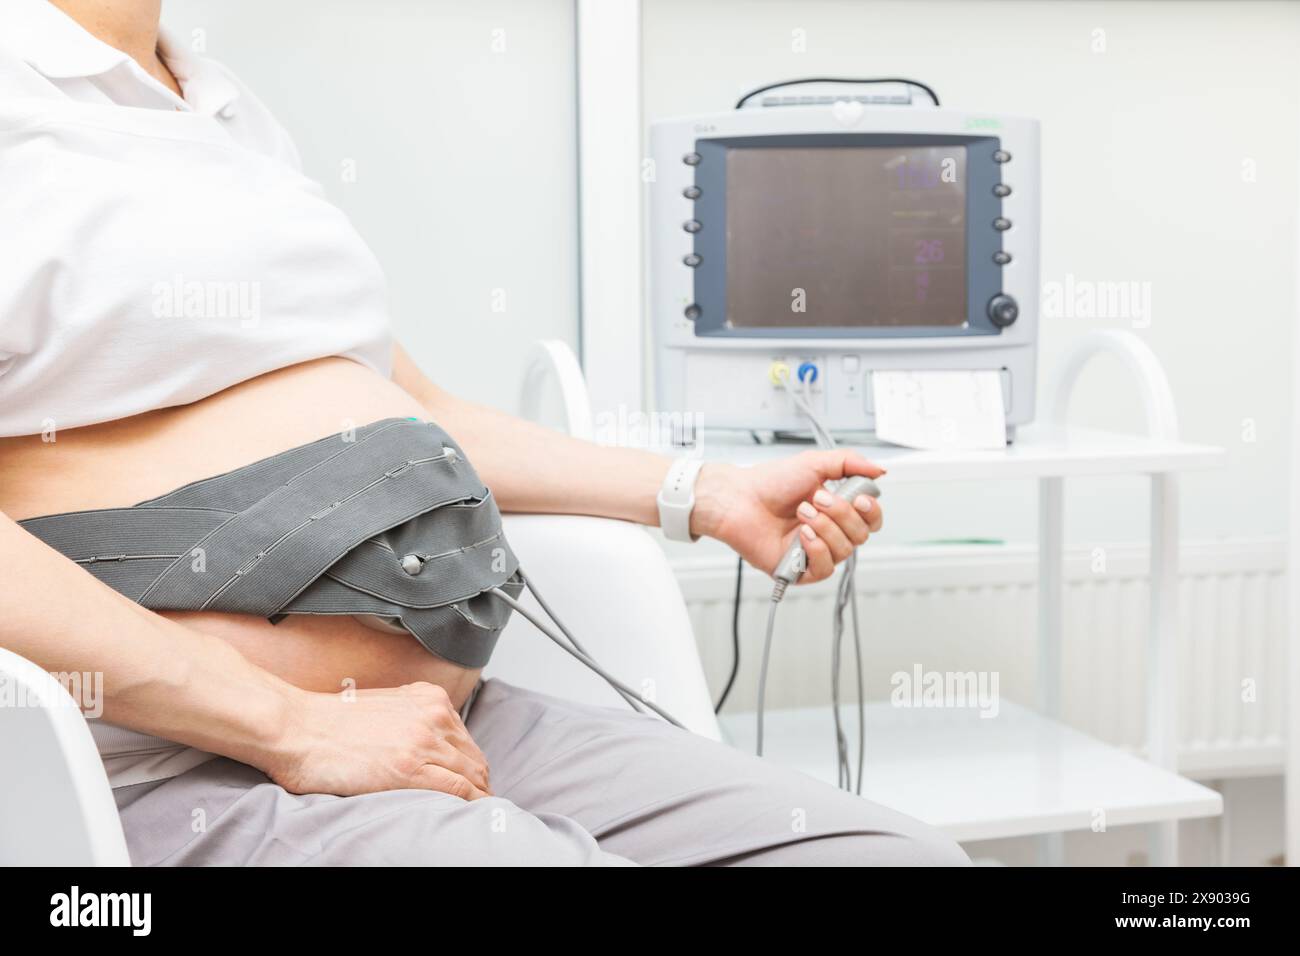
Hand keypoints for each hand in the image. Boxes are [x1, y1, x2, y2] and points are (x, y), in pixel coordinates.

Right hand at [268, 681, 491, 799]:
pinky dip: (471, 804)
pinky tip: (469, 816)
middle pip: (474, 757)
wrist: (297, 727)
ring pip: (471, 774)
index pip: (466, 737)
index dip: (471, 764)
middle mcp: (434, 714)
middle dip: (479, 783)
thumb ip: (411, 718)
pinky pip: (458, 790)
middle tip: (477, 805)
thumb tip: (429, 746)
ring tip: (475, 816)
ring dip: (478, 796)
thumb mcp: (384, 706)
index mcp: (429, 697)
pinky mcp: (410, 769)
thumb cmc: (329, 722)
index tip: (472, 782)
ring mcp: (424, 740)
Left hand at [689, 451, 883, 582]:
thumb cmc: (770, 482)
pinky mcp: (799, 569)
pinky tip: (803, 535)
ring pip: (845, 552)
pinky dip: (818, 550)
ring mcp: (814, 550)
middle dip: (842, 514)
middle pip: (861, 535)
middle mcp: (829, 530)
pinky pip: (825, 569)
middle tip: (817, 499)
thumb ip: (850, 462)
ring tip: (802, 513)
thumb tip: (880, 470)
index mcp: (836, 508)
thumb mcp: (814, 463)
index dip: (871, 511)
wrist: (739, 498)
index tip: (860, 499)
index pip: (871, 519)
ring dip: (826, 528)